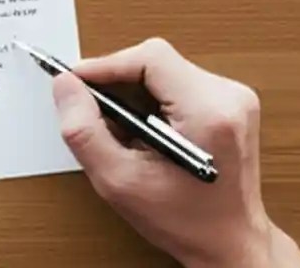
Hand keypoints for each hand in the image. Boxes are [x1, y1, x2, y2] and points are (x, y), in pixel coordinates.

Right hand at [53, 39, 299, 267]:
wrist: (230, 242)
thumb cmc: (185, 221)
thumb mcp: (119, 182)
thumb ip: (84, 131)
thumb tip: (65, 86)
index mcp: (209, 113)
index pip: (150, 58)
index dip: (105, 65)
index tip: (75, 82)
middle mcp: (228, 97)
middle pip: (155, 61)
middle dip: (117, 82)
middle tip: (94, 113)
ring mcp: (234, 97)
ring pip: (164, 70)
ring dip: (134, 92)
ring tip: (122, 129)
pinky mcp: (230, 102)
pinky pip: (177, 81)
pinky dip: (151, 99)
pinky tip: (143, 130)